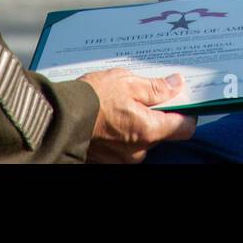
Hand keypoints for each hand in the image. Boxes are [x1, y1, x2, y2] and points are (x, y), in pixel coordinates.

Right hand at [82, 68, 196, 163]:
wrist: (56, 116)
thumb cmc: (92, 98)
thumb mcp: (128, 82)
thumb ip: (157, 87)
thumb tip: (177, 85)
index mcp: (149, 130)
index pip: (184, 128)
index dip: (186, 112)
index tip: (181, 99)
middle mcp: (139, 150)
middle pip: (161, 133)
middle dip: (156, 114)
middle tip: (144, 96)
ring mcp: (122, 158)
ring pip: (142, 139)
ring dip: (137, 123)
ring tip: (121, 104)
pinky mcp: (107, 160)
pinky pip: (124, 145)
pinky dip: (122, 133)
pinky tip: (111, 117)